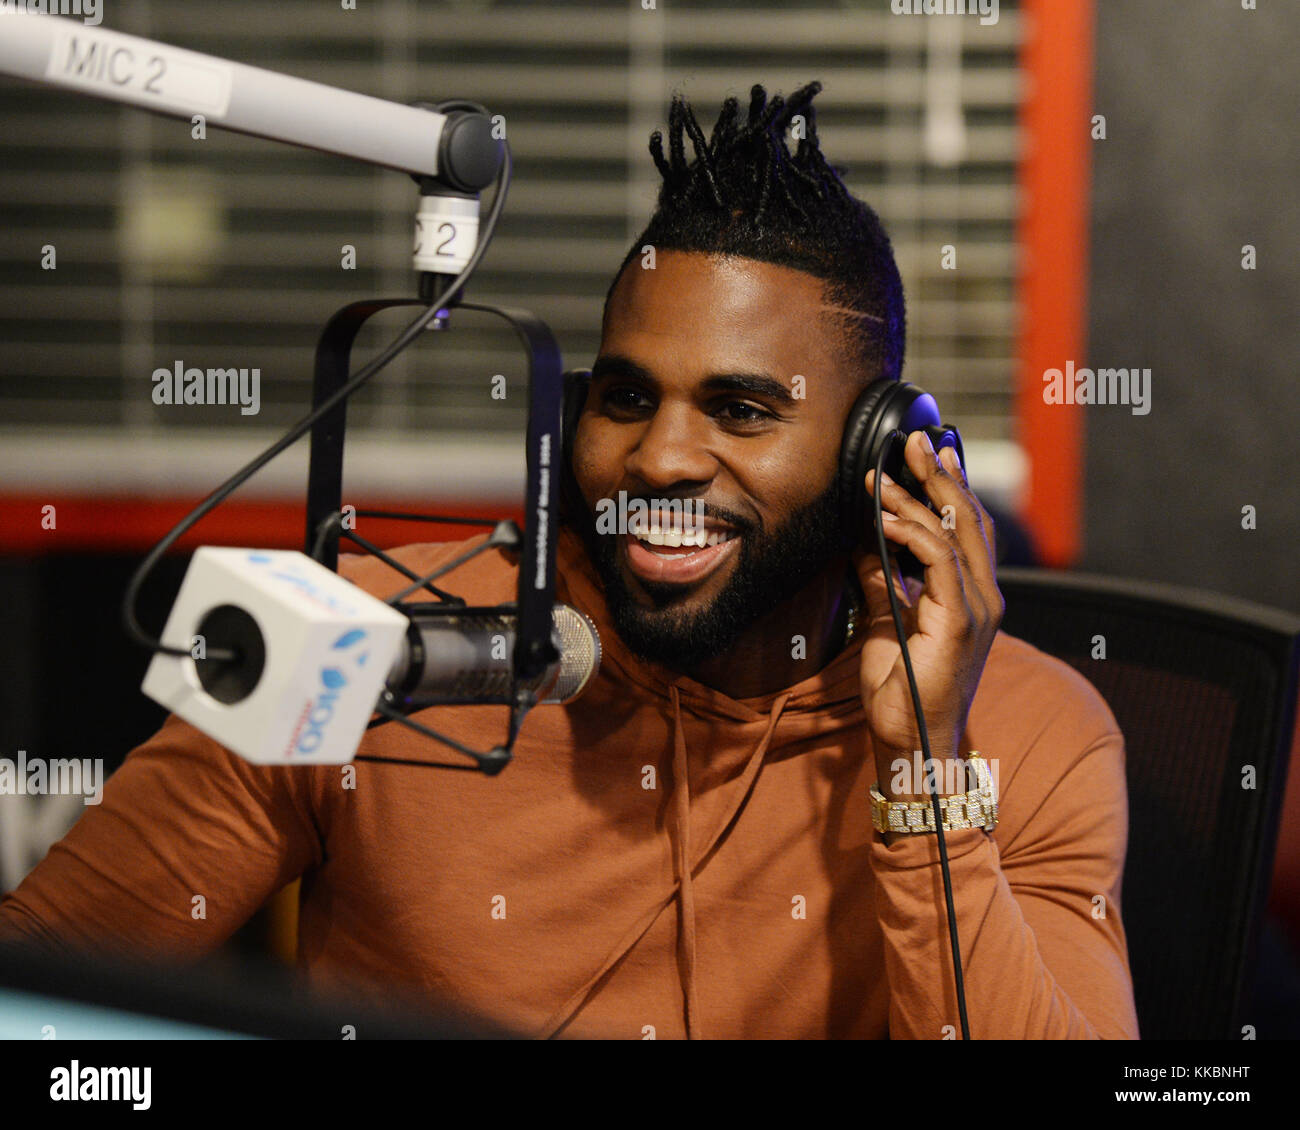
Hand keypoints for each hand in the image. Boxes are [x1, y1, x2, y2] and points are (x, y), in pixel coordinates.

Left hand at [854, 431, 1003, 796]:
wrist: (912, 742)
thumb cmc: (903, 691)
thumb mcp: (883, 624)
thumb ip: (879, 583)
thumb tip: (863, 544)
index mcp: (971, 596)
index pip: (966, 528)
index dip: (948, 488)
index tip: (925, 455)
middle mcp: (984, 597)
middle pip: (966, 519)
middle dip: (938, 475)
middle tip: (913, 440)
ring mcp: (977, 608)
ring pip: (953, 532)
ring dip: (917, 497)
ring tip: (886, 473)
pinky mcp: (960, 621)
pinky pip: (937, 561)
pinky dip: (910, 533)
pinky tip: (883, 517)